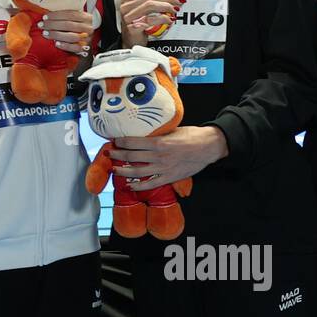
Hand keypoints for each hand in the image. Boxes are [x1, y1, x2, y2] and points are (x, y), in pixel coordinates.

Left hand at [40, 9, 92, 55]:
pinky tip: (56, 43)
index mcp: (86, 17)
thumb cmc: (76, 26)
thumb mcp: (74, 18)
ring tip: (45, 33)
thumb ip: (65, 16)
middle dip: (52, 24)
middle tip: (41, 25)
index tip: (45, 16)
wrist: (88, 38)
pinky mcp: (84, 48)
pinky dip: (64, 45)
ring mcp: (87, 38)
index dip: (56, 15)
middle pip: (69, 25)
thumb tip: (48, 15)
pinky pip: (74, 48)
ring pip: (71, 36)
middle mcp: (88, 27)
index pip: (71, 14)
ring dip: (56, 34)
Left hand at [110, 126, 228, 190]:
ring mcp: (163, 169)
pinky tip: (129, 186)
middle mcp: (159, 156)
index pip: (132, 142)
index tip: (113, 140)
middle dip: (117, 155)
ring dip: (123, 171)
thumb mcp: (171, 130)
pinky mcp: (169, 178)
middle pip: (131, 157)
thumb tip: (141, 134)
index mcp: (159, 142)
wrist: (208, 146)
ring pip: (137, 172)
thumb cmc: (191, 135)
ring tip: (114, 169)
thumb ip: (156, 135)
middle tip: (108, 153)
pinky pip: (150, 184)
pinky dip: (138, 186)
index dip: (120, 142)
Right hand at [118, 0, 179, 46]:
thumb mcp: (140, 9)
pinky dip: (162, 18)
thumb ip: (150, 0)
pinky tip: (169, 20)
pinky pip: (151, 19)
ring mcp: (128, 16)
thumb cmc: (136, 24)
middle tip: (177, 0)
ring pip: (150, 5)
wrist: (130, 42)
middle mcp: (126, 5)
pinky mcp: (133, 27)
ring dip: (166, 6)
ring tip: (174, 10)